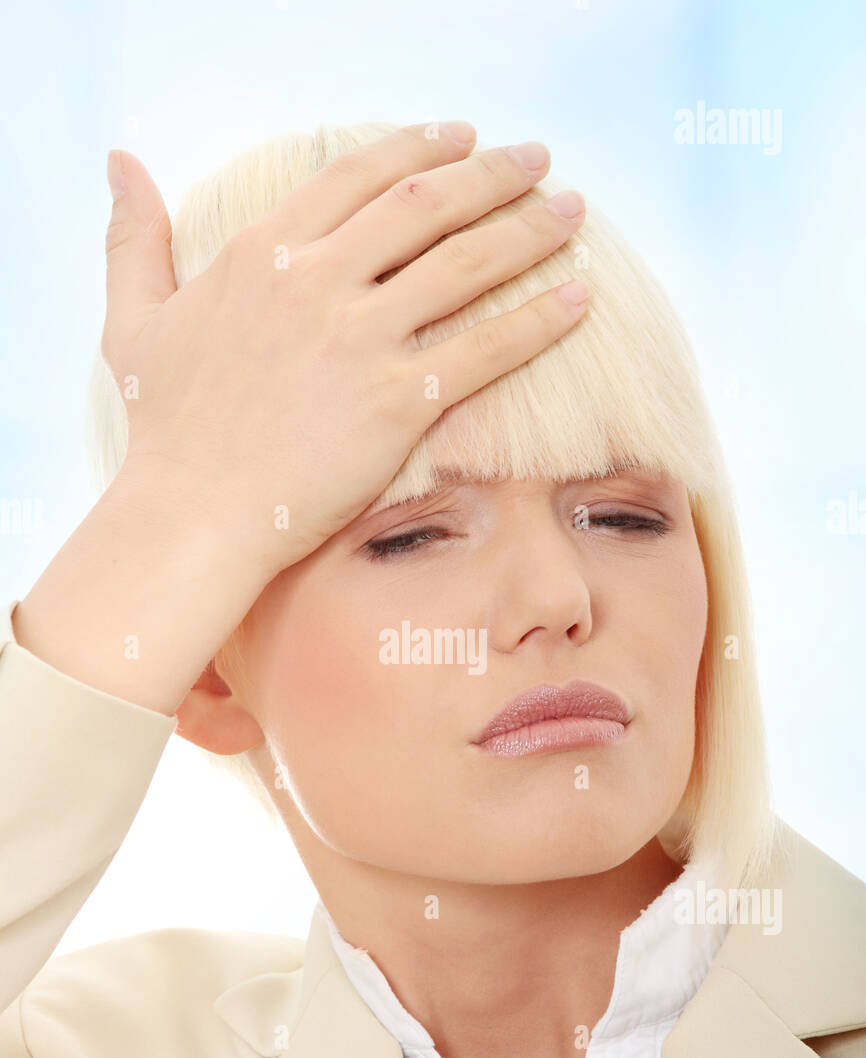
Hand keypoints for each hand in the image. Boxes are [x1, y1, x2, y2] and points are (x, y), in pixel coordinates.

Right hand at [102, 121, 587, 581]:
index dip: (418, 147)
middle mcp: (319, 282)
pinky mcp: (398, 403)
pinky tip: (580, 297)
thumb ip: (135, 238)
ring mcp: (361, 340)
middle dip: (493, 174)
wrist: (193, 514)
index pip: (357, 176)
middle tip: (538, 159)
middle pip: (426, 206)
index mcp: (263, 254)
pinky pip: (486, 349)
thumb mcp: (134, 320)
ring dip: (529, 229)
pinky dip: (539, 319)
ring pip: (466, 265)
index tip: (462, 136)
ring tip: (572, 211)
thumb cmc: (163, 429)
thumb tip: (120, 162)